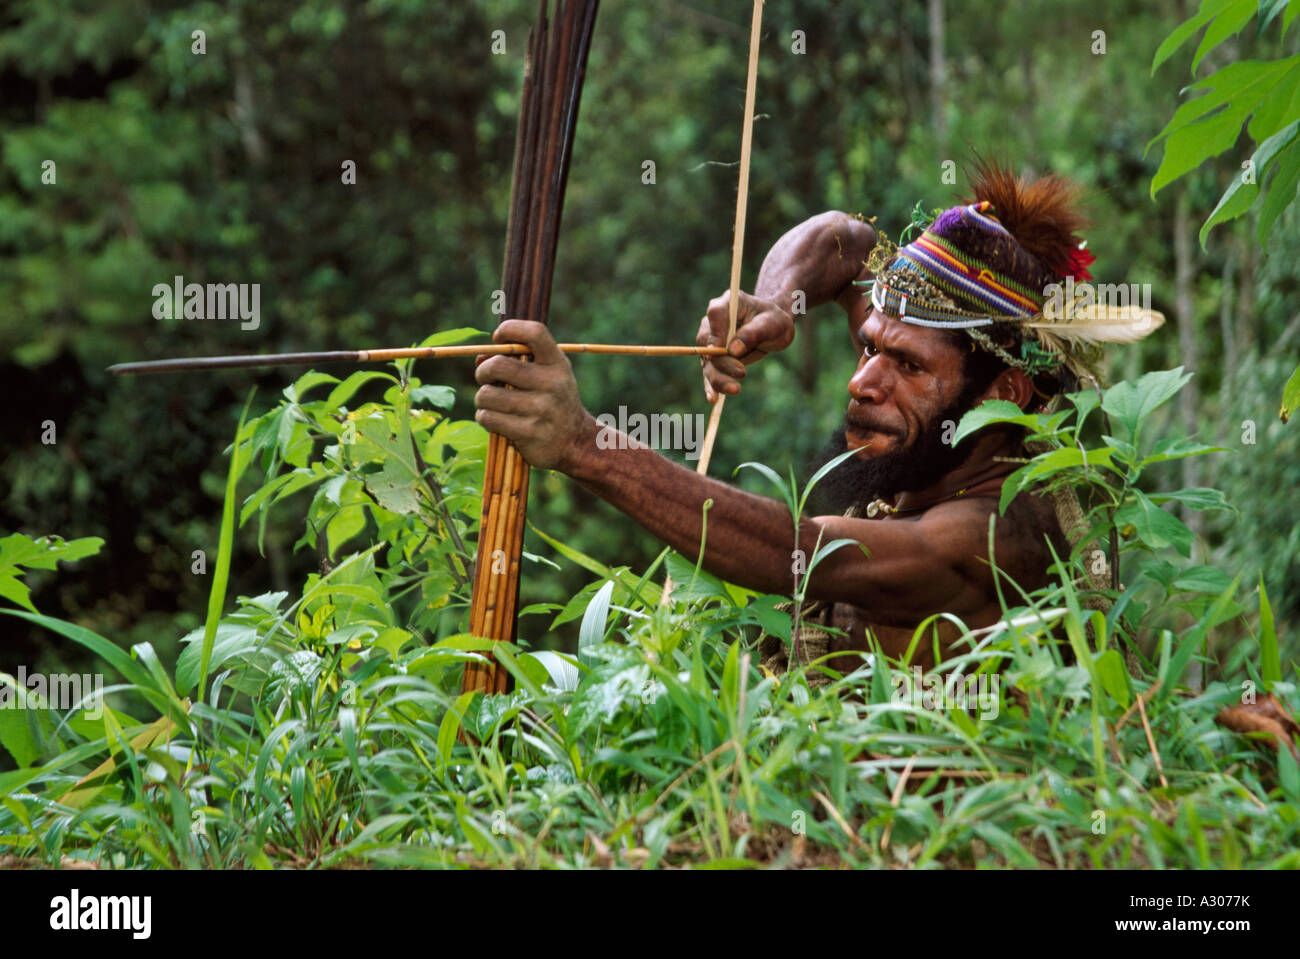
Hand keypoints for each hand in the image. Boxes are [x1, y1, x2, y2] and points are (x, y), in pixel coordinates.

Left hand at [474, 320, 594, 472]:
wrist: (575, 442)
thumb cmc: (553, 402)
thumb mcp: (546, 376)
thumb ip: (516, 361)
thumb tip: (479, 357)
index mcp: (557, 364)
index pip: (535, 333)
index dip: (510, 328)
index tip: (498, 336)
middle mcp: (552, 384)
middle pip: (498, 365)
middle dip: (483, 371)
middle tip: (485, 378)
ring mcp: (541, 409)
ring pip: (487, 395)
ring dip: (482, 399)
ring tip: (492, 403)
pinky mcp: (528, 433)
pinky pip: (488, 417)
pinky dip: (485, 417)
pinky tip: (496, 420)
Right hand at [696, 289, 794, 401]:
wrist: (772, 328)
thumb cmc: (774, 320)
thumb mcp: (772, 323)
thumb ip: (753, 333)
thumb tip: (733, 350)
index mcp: (727, 304)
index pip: (715, 314)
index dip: (715, 332)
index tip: (718, 350)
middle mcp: (713, 322)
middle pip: (707, 343)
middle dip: (721, 361)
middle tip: (742, 372)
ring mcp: (711, 341)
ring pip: (708, 362)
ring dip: (718, 378)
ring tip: (735, 390)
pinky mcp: (714, 358)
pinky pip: (710, 372)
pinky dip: (712, 386)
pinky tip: (713, 399)